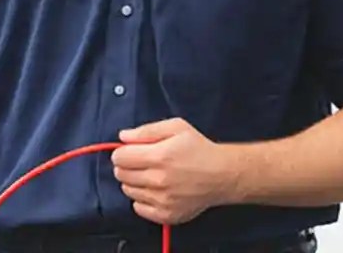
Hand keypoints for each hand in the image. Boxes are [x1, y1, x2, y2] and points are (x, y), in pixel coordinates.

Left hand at [110, 118, 238, 225]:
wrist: (222, 175)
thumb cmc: (199, 149)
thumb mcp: (176, 127)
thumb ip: (146, 131)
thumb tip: (123, 137)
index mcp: (159, 156)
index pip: (119, 157)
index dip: (121, 152)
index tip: (129, 151)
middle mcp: (159, 180)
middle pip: (121, 174)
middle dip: (126, 166)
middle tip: (140, 162)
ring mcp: (162, 200)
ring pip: (128, 191)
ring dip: (134, 182)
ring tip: (150, 175)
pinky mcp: (167, 214)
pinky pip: (138, 209)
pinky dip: (141, 200)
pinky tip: (154, 190)